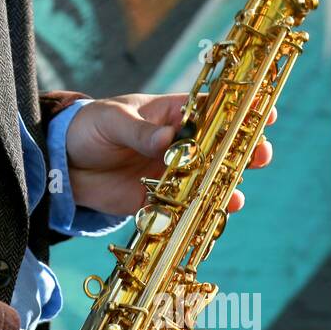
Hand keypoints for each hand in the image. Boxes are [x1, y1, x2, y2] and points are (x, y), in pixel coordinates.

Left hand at [65, 92, 276, 217]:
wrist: (65, 165)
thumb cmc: (90, 128)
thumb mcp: (112, 122)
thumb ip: (139, 131)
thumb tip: (167, 138)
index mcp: (172, 114)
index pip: (213, 110)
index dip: (241, 111)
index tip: (266, 113)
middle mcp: (179, 144)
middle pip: (221, 148)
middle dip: (244, 151)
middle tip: (261, 155)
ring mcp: (173, 173)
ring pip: (210, 180)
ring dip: (227, 188)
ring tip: (238, 197)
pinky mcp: (161, 200)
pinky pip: (186, 208)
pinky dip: (201, 214)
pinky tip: (214, 219)